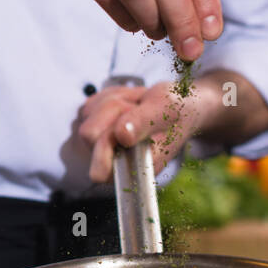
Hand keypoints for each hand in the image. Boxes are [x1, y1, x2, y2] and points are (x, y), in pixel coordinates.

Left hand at [78, 80, 216, 183]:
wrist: (179, 105)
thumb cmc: (176, 111)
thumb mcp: (165, 111)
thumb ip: (143, 123)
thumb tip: (122, 136)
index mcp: (134, 169)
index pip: (100, 171)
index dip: (106, 147)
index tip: (122, 130)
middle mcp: (114, 162)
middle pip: (89, 133)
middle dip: (114, 112)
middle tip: (138, 109)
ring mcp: (101, 143)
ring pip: (88, 115)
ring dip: (113, 102)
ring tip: (137, 106)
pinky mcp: (94, 124)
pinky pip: (89, 104)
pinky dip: (109, 97)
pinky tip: (128, 103)